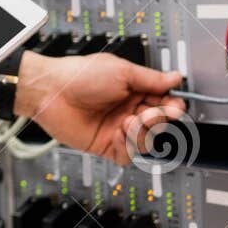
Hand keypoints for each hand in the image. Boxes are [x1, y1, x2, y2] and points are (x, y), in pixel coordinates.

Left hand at [15, 52, 186, 165]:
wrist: (52, 91)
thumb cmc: (80, 75)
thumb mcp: (122, 71)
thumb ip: (151, 79)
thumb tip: (175, 78)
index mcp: (134, 91)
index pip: (164, 104)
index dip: (172, 107)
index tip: (174, 106)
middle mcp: (128, 111)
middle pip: (159, 125)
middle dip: (158, 120)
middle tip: (148, 113)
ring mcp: (117, 129)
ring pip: (146, 142)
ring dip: (141, 133)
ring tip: (127, 121)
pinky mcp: (104, 145)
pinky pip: (126, 156)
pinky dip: (127, 148)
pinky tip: (118, 134)